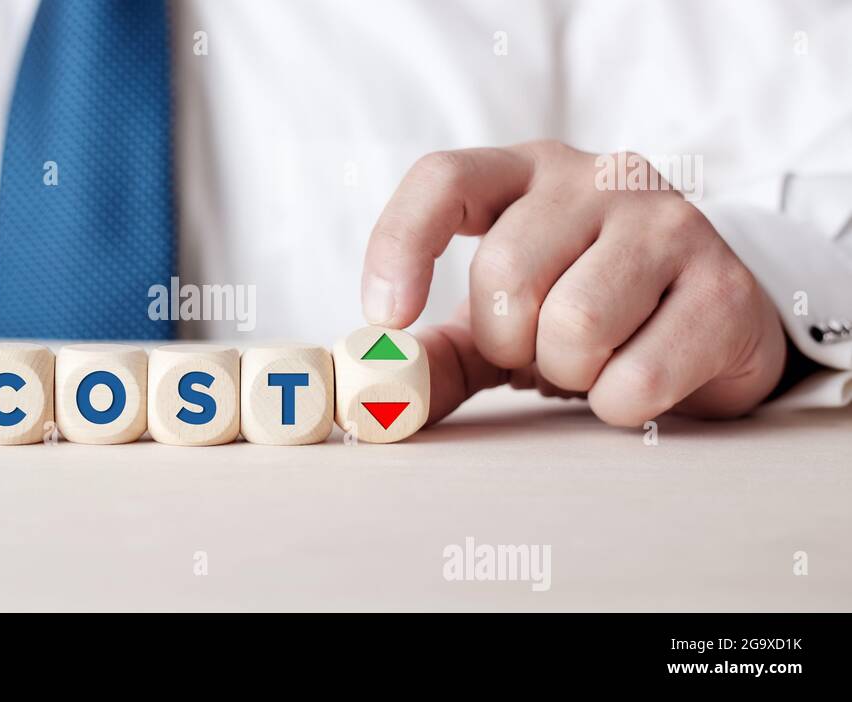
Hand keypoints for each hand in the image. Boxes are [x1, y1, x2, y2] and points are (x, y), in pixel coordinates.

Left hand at [362, 141, 786, 426]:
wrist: (710, 327)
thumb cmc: (586, 312)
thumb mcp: (497, 320)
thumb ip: (434, 349)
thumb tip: (372, 392)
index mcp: (526, 173)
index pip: (444, 178)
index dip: (400, 245)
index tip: (387, 318)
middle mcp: (600, 178)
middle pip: (506, 273)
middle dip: (508, 341)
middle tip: (539, 348)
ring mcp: (671, 223)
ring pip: (574, 325)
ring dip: (568, 373)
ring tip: (595, 359)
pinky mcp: (726, 287)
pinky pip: (637, 378)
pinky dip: (621, 405)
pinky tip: (643, 377)